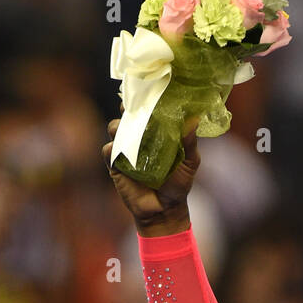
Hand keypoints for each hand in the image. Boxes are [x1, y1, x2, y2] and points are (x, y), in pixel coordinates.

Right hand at [101, 109, 198, 233]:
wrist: (164, 211)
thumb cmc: (178, 185)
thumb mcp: (189, 163)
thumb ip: (189, 143)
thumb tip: (194, 120)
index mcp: (155, 132)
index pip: (147, 110)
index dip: (144, 99)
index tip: (146, 92)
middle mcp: (138, 137)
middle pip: (127, 116)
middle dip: (128, 108)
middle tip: (131, 107)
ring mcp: (125, 150)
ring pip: (114, 129)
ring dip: (118, 126)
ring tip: (127, 130)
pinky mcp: (115, 165)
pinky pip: (108, 151)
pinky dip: (112, 149)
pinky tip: (119, 151)